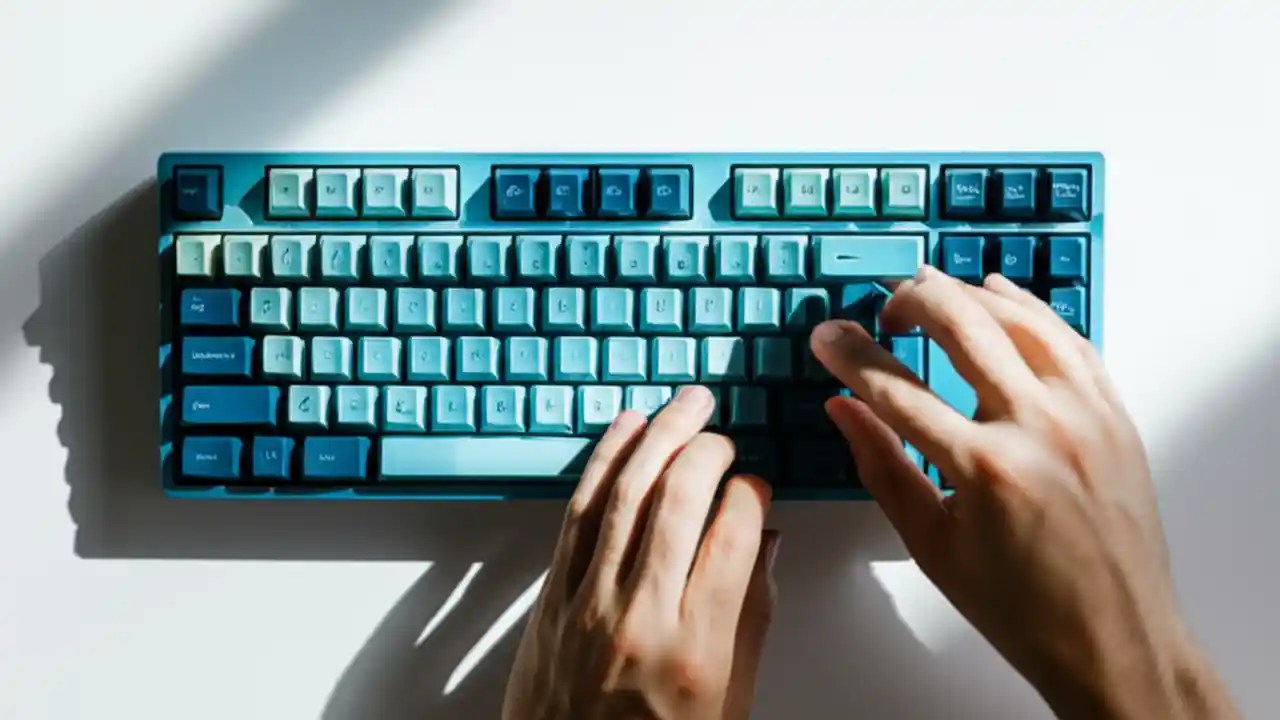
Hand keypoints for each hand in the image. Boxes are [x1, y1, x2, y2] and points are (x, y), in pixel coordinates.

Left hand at [503, 386, 778, 719]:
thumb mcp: (728, 702)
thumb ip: (749, 620)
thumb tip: (765, 545)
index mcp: (696, 650)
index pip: (733, 538)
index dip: (751, 495)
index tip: (758, 485)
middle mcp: (639, 618)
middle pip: (677, 501)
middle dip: (707, 450)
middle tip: (724, 436)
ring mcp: (587, 602)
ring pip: (624, 493)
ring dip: (658, 435)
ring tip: (685, 403)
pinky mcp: (551, 596)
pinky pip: (577, 512)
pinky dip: (602, 462)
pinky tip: (625, 429)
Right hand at [810, 267, 1236, 719]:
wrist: (1115, 640)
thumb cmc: (1022, 608)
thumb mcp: (932, 545)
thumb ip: (882, 467)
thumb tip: (843, 409)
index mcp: (985, 468)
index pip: (897, 388)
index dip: (851, 355)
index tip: (827, 337)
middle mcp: (1039, 427)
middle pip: (962, 325)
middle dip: (910, 302)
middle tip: (882, 312)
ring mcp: (1085, 414)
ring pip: (1019, 318)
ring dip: (967, 294)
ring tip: (930, 293)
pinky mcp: (1114, 413)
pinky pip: (1069, 339)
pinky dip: (1029, 309)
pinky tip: (1000, 297)